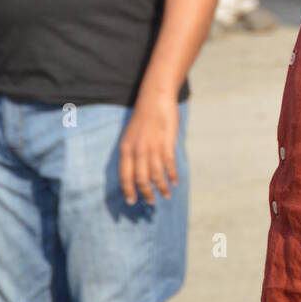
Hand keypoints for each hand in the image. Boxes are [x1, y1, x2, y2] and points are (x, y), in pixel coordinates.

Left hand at [118, 90, 178, 206]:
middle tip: (151, 203)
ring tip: (166, 195)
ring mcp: (152, 148)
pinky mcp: (166, 144)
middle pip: (141, 180)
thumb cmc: (144, 116)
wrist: (155, 98)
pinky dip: (172, 176)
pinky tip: (175, 181)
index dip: (128, 191)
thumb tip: (136, 170)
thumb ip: (132, 152)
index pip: (125, 176)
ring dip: (162, 188)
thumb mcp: (131, 135)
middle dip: (146, 194)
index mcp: (125, 149)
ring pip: (156, 176)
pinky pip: (169, 166)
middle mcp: (137, 151)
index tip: (132, 202)